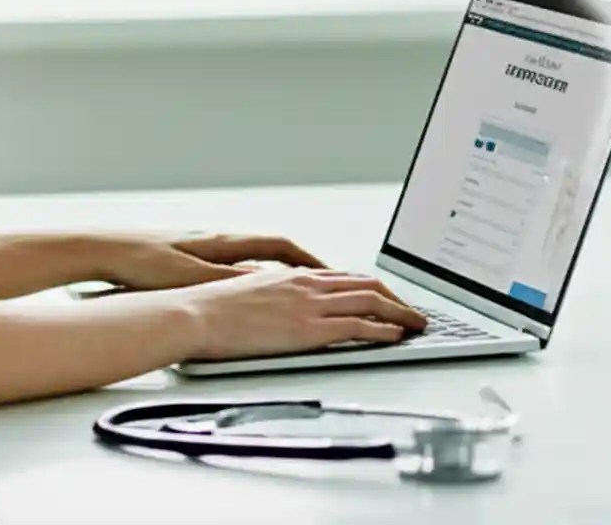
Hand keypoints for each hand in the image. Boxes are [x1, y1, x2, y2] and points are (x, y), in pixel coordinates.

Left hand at [88, 231, 328, 290]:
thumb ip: (229, 280)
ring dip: (277, 274)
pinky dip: (251, 281)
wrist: (103, 251)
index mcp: (224, 243)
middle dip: (302, 267)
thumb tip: (264, 281)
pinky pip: (234, 270)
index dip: (310, 261)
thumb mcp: (191, 275)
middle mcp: (218, 243)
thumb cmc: (141, 261)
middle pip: (273, 251)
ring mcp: (204, 251)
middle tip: (327, 283)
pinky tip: (249, 297)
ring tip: (295, 292)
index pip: (281, 246)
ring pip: (253, 261)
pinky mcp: (189, 261)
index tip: (333, 274)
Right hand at [179, 268, 428, 360]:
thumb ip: (272, 296)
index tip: (385, 296)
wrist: (195, 313)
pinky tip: (395, 335)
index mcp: (292, 275)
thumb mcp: (248, 293)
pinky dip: (382, 328)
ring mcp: (310, 304)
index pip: (344, 276)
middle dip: (395, 297)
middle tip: (412, 310)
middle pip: (366, 284)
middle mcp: (307, 283)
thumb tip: (281, 309)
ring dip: (399, 312)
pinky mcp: (309, 327)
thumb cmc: (211, 309)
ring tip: (415, 323)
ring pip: (370, 300)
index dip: (371, 286)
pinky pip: (358, 325)